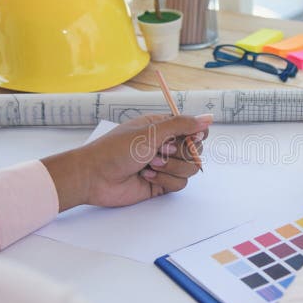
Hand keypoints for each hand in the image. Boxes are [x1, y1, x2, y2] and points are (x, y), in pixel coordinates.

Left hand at [42, 114, 212, 210]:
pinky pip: (179, 184)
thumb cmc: (116, 149)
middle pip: (195, 151)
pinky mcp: (161, 184)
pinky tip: (146, 177)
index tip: (190, 138)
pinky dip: (164, 181)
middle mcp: (165, 145)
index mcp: (163, 127)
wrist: (94, 177)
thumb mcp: (151, 132)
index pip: (193, 129)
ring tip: (149, 166)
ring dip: (170, 168)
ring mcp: (164, 166)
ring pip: (189, 169)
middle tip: (160, 151)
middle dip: (179, 154)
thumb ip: (182, 124)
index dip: (195, 135)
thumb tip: (208, 118)